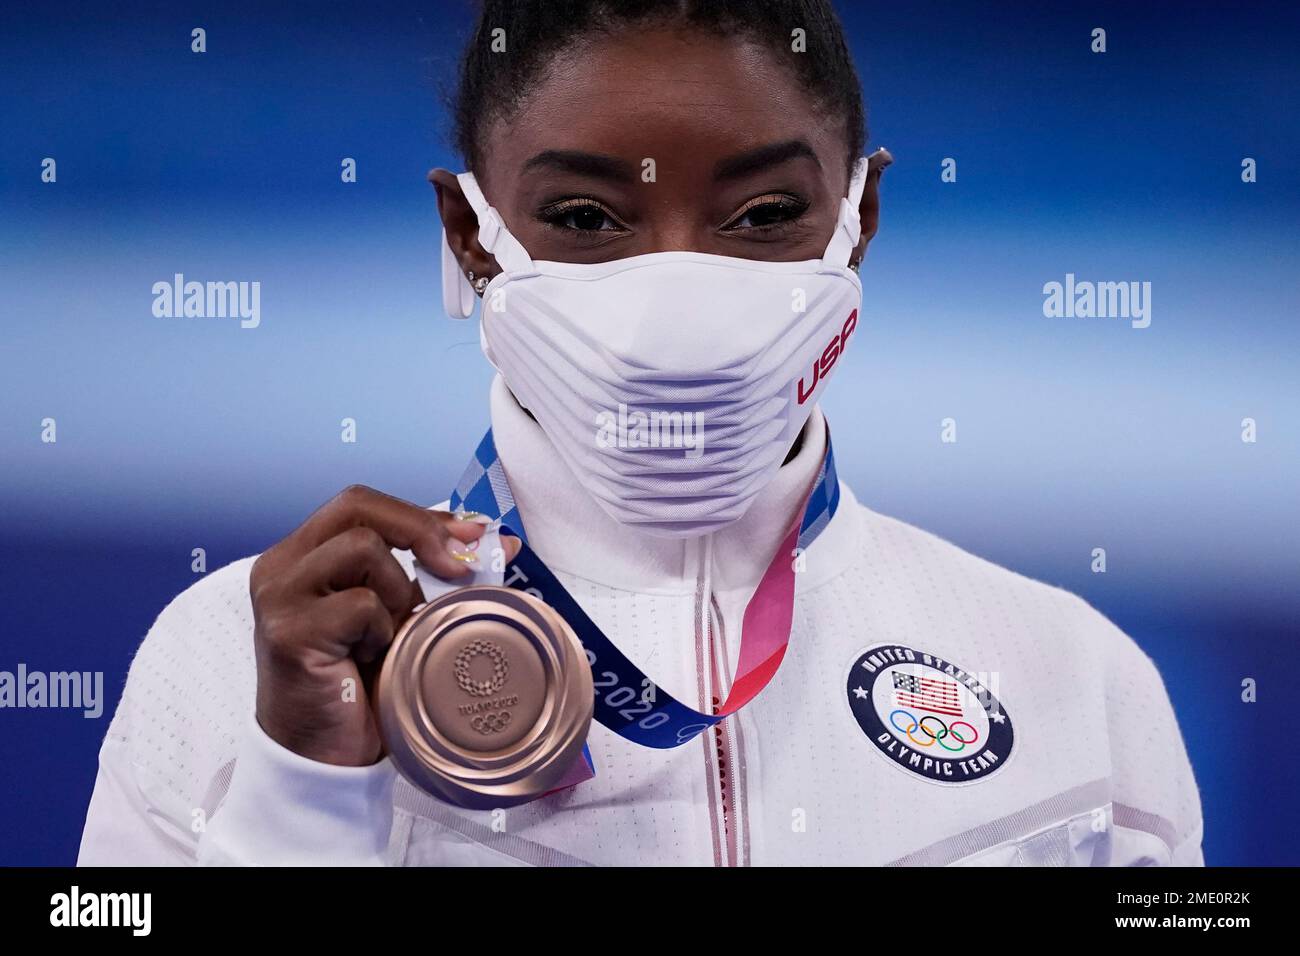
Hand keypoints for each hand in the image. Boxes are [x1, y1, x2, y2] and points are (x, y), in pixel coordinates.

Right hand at [248, 485, 519, 765]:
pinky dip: (382, 628)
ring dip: (397, 590)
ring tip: (391, 634)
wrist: (326, 759)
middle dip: (420, 530)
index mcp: (304, 555)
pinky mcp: (288, 633)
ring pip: (361, 548)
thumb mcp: (400, 614)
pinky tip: (372, 658)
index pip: (361, 502)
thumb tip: (499, 541)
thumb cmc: (364, 684)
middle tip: (458, 569)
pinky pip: (360, 604)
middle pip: (357, 506)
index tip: (473, 535)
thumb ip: (431, 573)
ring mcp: (279, 597)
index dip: (421, 513)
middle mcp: (281, 567)